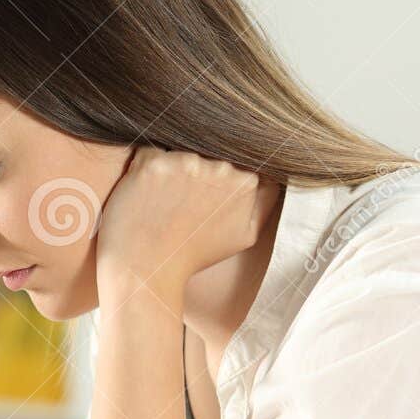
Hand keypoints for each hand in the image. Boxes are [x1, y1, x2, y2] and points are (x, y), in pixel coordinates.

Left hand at [97, 147, 280, 299]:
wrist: (148, 269)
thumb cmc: (194, 254)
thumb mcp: (245, 235)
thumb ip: (265, 200)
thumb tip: (275, 174)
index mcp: (245, 181)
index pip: (234, 158)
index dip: (213, 176)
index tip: (201, 195)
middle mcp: (219, 166)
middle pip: (206, 150)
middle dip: (193, 170)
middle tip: (179, 201)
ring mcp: (185, 162)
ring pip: (178, 149)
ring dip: (170, 167)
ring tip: (162, 200)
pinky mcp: (152, 164)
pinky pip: (149, 152)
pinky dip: (144, 167)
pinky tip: (145, 193)